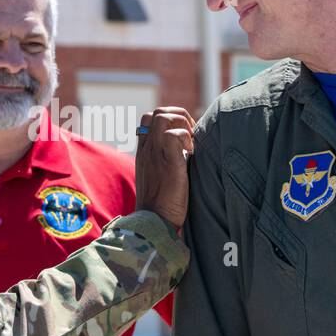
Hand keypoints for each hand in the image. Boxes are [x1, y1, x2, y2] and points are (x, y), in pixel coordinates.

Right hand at [135, 107, 195, 228]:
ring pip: (163, 116)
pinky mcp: (168, 161)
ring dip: (182, 124)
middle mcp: (146, 149)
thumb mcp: (159, 177)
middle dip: (178, 115)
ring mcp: (154, 153)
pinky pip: (174, 134)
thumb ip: (167, 161)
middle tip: (191, 134)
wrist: (153, 222)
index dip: (169, 119)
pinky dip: (186, 138)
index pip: (149, 120)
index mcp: (144, 152)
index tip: (185, 134)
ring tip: (190, 143)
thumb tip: (187, 151)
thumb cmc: (160, 205)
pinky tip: (192, 154)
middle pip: (156, 112)